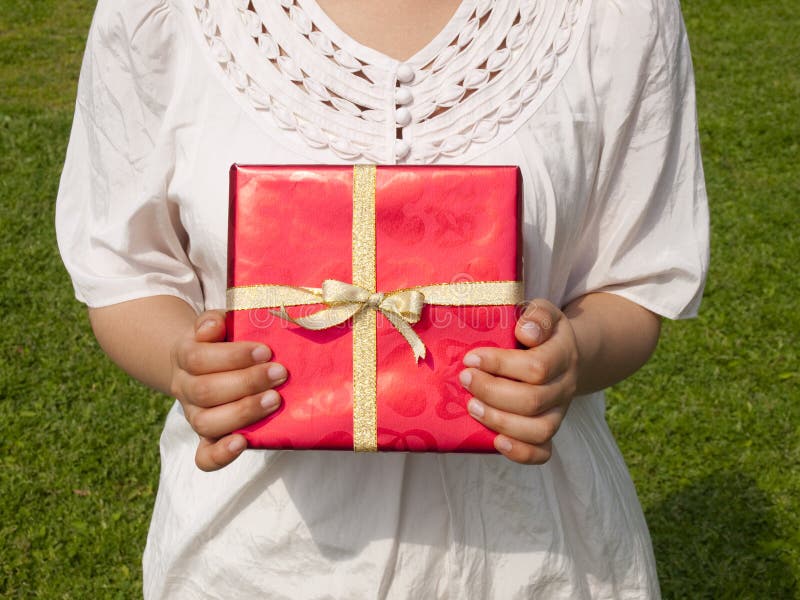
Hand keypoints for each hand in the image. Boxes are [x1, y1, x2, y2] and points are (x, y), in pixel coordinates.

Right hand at [169, 309, 286, 470]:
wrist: (202, 364)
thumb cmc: (221, 340)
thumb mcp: (216, 323)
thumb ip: (213, 320)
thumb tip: (215, 325)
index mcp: (185, 356)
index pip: (199, 358)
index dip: (233, 356)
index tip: (266, 350)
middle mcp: (185, 389)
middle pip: (206, 391)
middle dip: (247, 382)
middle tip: (280, 373)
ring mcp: (195, 416)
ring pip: (206, 423)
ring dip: (243, 412)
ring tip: (275, 400)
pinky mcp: (207, 439)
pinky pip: (205, 457)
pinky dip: (221, 455)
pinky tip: (242, 443)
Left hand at [458, 299, 578, 464]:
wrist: (562, 352)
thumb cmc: (540, 330)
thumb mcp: (542, 312)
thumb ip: (537, 316)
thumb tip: (525, 331)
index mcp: (563, 354)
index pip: (537, 367)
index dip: (501, 365)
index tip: (471, 358)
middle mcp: (565, 386)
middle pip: (533, 400)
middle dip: (492, 392)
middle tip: (464, 379)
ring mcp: (559, 411)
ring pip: (538, 430)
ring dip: (500, 421)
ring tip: (471, 407)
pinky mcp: (549, 429)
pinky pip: (543, 452)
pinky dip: (520, 452)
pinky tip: (496, 442)